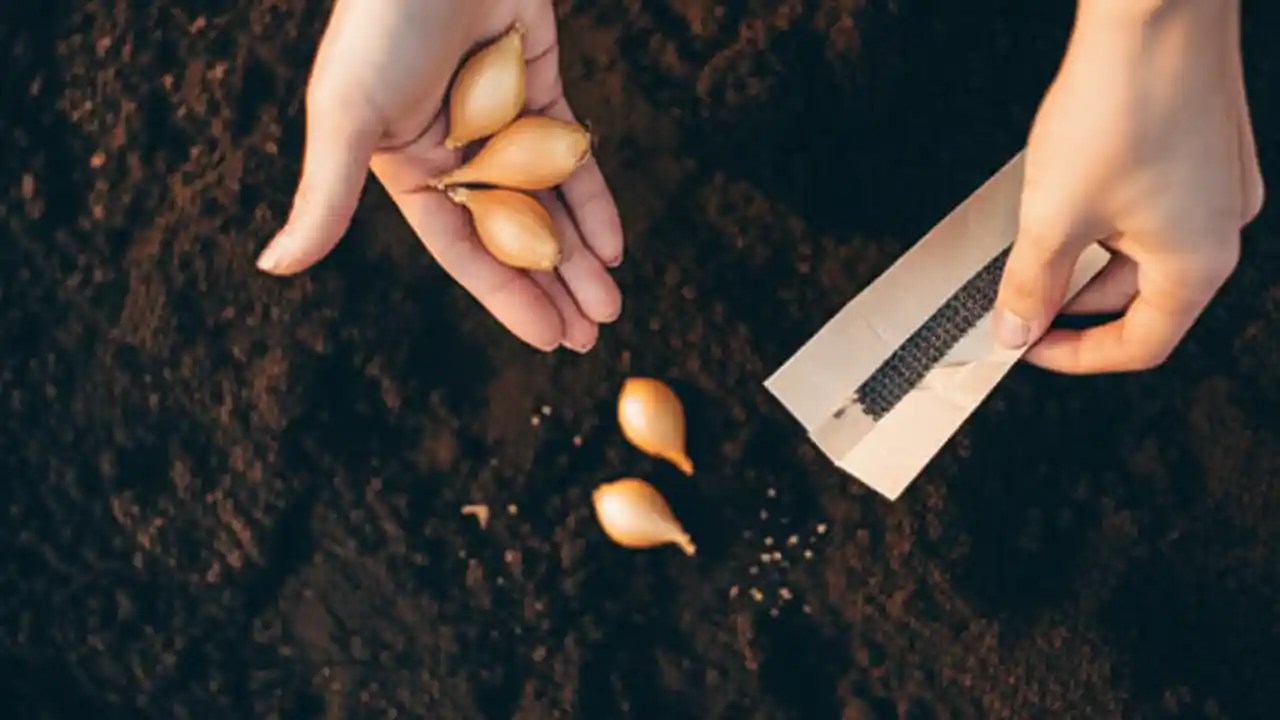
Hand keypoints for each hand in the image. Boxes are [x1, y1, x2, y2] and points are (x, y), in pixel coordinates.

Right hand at [256, 0, 623, 352]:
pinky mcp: (540, 85)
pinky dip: (593, 195)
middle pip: (514, 235)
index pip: (462, 249)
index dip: (505, 296)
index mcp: (407, 169)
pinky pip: (572, 152)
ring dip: (581, 255)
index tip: (549, 339)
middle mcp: (455, 152)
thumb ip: (326, 197)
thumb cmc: (380, 24)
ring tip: (611, 306)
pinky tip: (614, 244)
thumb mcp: (348, 116)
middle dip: (553, 286)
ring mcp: (502, 120)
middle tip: (593, 336)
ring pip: (549, 202)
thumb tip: (272, 269)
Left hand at [994, 0, 1263, 373]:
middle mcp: (1221, 229)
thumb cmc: (1121, 105)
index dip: (1076, 355)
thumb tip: (1015, 329)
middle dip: (1074, 301)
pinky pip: (1152, 208)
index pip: (1140, 345)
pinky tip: (1068, 196)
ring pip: (1142, 250)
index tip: (1028, 344)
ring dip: (1087, 257)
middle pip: (1141, 300)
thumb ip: (1031, 283)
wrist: (1155, 14)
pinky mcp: (1204, 151)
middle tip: (1019, 294)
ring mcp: (1217, 187)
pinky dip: (1106, 218)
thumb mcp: (1054, 215)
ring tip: (1035, 240)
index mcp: (1198, 263)